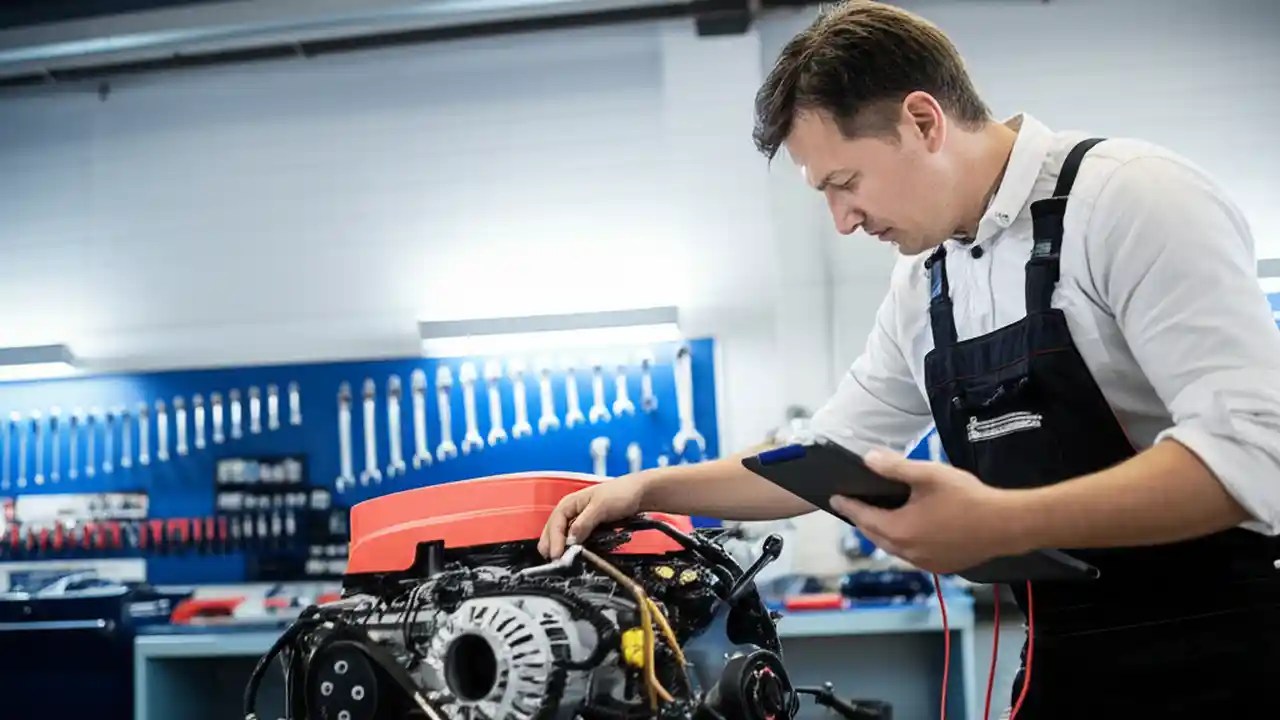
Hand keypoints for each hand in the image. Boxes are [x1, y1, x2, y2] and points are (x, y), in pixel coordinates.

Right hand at [538, 475, 646, 557]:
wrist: (640, 494)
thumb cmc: (620, 494)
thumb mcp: (601, 507)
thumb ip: (585, 523)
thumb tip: (570, 539)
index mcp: (569, 503)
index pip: (555, 524)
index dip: (554, 541)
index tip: (556, 556)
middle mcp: (570, 513)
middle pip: (553, 531)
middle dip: (551, 546)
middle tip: (554, 563)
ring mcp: (579, 522)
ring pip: (563, 538)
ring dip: (560, 549)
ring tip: (559, 563)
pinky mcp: (588, 529)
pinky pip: (576, 541)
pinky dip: (572, 549)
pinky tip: (573, 558)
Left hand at [830, 449, 1026, 573]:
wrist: (1007, 524)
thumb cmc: (967, 497)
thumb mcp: (928, 475)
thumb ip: (895, 467)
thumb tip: (868, 459)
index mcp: (898, 530)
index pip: (862, 517)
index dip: (847, 506)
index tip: (834, 498)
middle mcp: (907, 552)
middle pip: (874, 535)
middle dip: (862, 520)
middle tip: (854, 506)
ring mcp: (924, 563)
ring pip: (892, 547)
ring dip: (882, 532)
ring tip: (879, 516)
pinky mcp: (941, 567)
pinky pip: (912, 554)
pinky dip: (903, 542)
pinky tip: (910, 529)